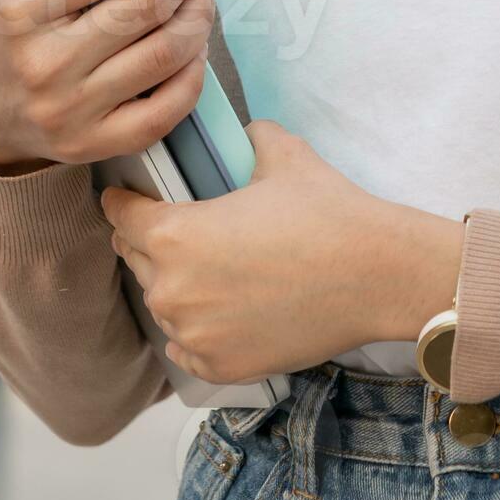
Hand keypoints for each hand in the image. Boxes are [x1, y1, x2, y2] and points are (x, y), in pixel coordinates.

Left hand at [100, 121, 465, 385]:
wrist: (377, 275)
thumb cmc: (329, 212)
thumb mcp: (285, 155)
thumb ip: (250, 139)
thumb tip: (243, 133)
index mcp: (174, 234)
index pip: (121, 216)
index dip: (126, 202)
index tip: (131, 200)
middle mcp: (170, 289)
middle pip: (139, 261)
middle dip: (155, 244)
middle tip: (189, 234)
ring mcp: (192, 334)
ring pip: (164, 306)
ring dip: (179, 288)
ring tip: (216, 274)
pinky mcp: (217, 366)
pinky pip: (185, 346)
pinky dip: (198, 330)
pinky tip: (226, 312)